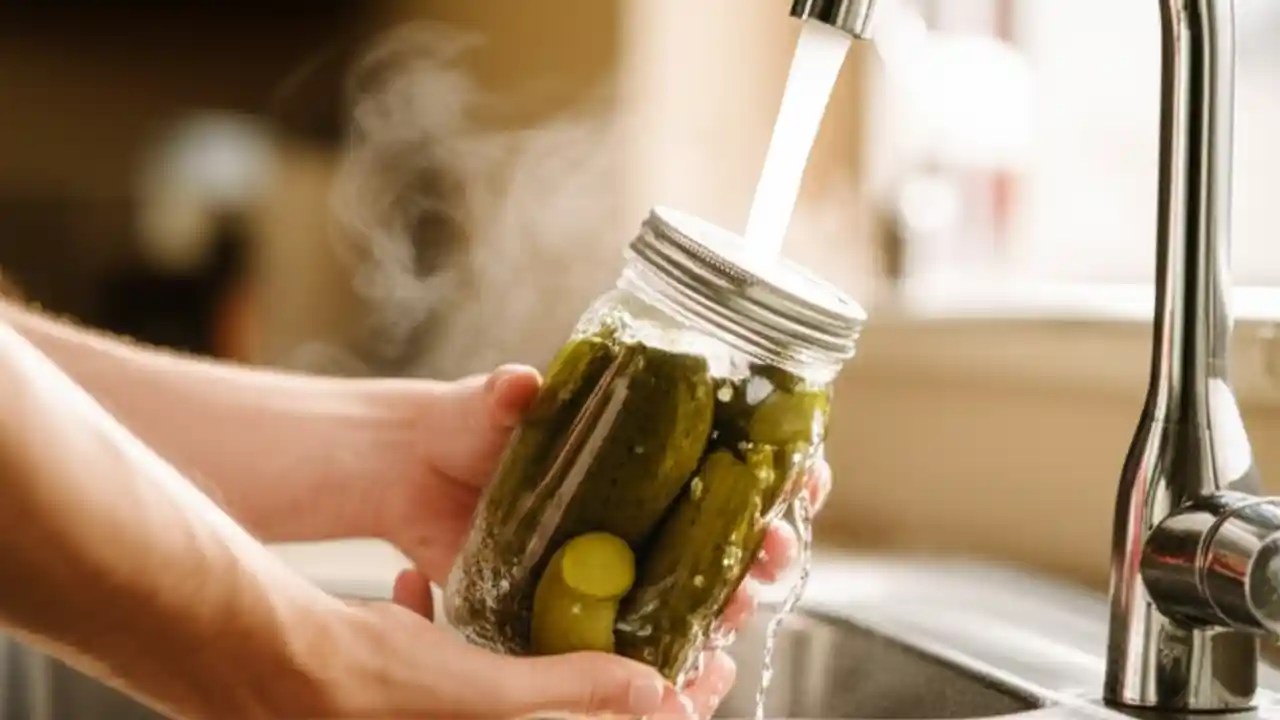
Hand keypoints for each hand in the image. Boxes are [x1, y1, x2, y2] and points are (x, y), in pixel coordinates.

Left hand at [381, 364, 832, 717]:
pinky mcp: (577, 599)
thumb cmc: (462, 424)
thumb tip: (519, 385)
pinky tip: (687, 659)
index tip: (807, 473)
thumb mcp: (490, 404)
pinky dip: (668, 647)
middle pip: (727, 528)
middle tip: (777, 551)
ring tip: (740, 604)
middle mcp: (639, 503)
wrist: (407, 469)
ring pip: (694, 584)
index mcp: (641, 446)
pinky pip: (634, 630)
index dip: (780, 467)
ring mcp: (613, 554)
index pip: (733, 453)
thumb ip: (506, 394)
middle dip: (768, 543)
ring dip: (730, 597)